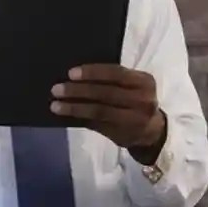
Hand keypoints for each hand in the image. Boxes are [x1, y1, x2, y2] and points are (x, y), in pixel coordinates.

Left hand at [50, 64, 166, 161]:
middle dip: (79, 90)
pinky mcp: (124, 133)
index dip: (93, 72)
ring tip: (55, 103)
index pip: (117, 73)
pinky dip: (79, 116)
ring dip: (75, 106)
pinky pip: (97, 123)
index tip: (71, 73)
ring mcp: (134, 118)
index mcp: (144, 81)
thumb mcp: (132, 86)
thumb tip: (75, 75)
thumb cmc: (135, 101)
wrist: (152, 131)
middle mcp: (143, 99)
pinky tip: (65, 112)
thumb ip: (111, 81)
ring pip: (100, 110)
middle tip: (57, 88)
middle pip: (107, 92)